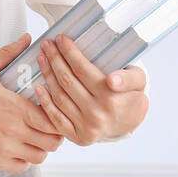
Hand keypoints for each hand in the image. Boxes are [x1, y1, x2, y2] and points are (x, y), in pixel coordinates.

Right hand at [0, 33, 63, 172]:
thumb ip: (9, 52)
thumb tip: (27, 38)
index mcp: (15, 107)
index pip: (52, 119)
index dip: (58, 116)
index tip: (53, 111)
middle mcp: (13, 130)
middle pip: (52, 141)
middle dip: (54, 134)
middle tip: (49, 126)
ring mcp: (4, 148)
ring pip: (40, 156)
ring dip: (41, 147)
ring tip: (35, 137)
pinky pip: (23, 167)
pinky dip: (26, 159)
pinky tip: (20, 147)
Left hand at [33, 34, 148, 144]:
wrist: (130, 123)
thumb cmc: (131, 95)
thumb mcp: (138, 80)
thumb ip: (128, 77)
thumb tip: (112, 80)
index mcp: (111, 97)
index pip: (83, 70)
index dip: (69, 53)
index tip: (60, 39)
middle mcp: (98, 114)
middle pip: (68, 81)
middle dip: (54, 59)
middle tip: (47, 44)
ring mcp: (87, 127)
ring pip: (59, 97)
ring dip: (47, 75)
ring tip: (42, 58)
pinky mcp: (78, 137)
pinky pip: (56, 119)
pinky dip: (45, 102)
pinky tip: (38, 86)